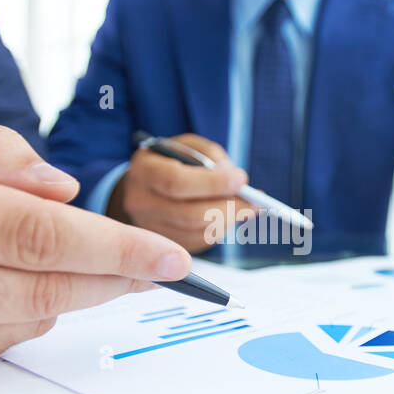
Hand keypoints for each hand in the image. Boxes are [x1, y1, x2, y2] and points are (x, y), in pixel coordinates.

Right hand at [0, 126, 191, 380]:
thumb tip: (65, 191)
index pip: (25, 231)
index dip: (108, 246)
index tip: (165, 254)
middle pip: (34, 286)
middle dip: (113, 279)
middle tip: (160, 270)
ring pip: (19, 320)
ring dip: (69, 295)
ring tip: (81, 268)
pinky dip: (20, 317)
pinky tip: (11, 292)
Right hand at [108, 133, 258, 252]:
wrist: (143, 186)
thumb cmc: (171, 161)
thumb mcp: (187, 147)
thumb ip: (209, 157)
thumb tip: (236, 183)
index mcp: (144, 171)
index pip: (176, 182)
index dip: (212, 183)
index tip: (241, 180)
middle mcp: (141, 203)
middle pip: (188, 215)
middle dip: (228, 208)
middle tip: (253, 201)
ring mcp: (149, 229)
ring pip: (197, 233)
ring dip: (228, 220)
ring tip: (246, 207)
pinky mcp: (163, 246)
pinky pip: (199, 243)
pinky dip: (220, 230)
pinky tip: (228, 216)